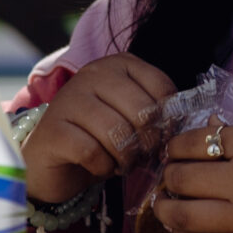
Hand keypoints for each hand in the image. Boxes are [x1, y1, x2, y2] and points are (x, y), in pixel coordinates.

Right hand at [20, 54, 174, 204]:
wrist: (50, 159)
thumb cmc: (98, 137)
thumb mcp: (131, 117)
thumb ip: (155, 112)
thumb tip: (182, 124)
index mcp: (118, 64)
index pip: (162, 88)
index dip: (168, 121)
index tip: (159, 137)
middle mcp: (93, 74)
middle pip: (143, 112)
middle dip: (147, 144)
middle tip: (138, 155)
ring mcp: (69, 99)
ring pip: (118, 134)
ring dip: (125, 159)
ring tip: (119, 163)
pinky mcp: (53, 129)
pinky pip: (93, 153)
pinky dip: (102, 167)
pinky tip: (97, 166)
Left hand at [152, 123, 232, 232]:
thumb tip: (212, 132)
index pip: (198, 140)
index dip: (178, 145)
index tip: (175, 149)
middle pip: (183, 176)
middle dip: (169, 176)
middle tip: (168, 176)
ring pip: (185, 214)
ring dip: (167, 208)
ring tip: (164, 203)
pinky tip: (183, 228)